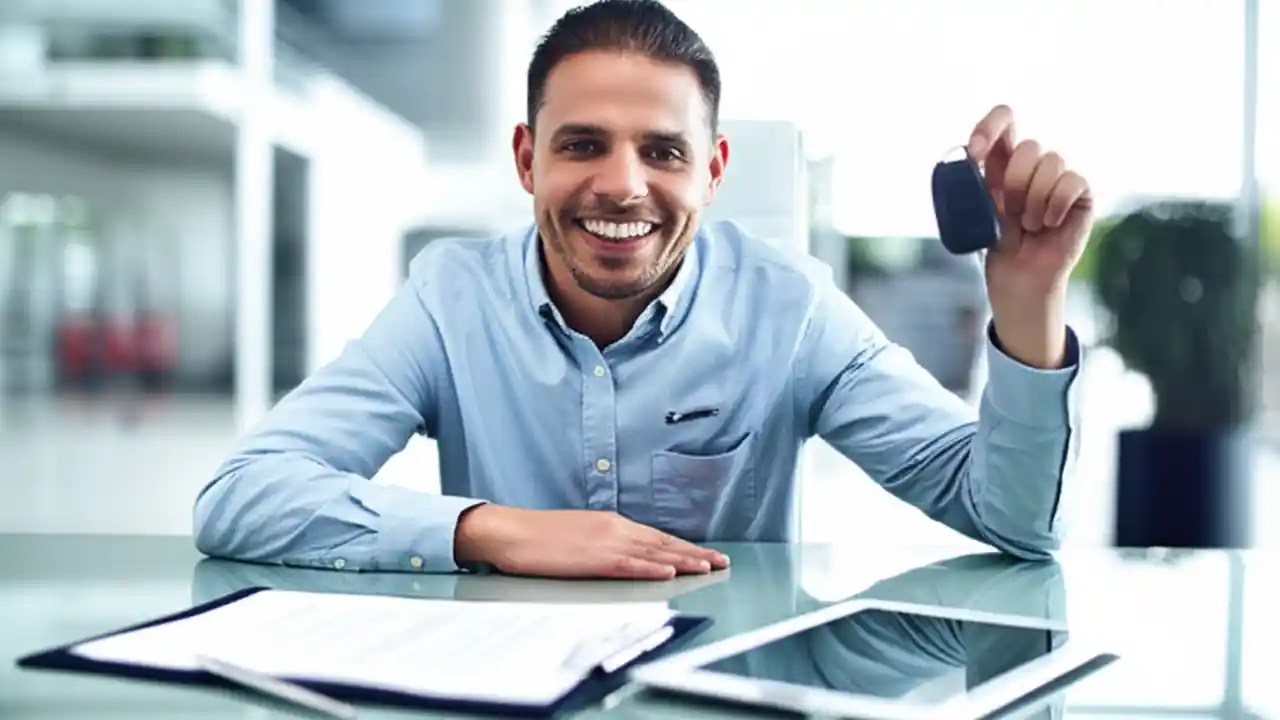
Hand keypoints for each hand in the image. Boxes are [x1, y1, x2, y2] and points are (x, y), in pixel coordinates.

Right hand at [453, 505, 729, 579]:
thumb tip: (623, 554)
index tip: (705, 554)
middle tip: (721, 562)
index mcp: (611, 523)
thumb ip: (603, 542)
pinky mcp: (593, 558)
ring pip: (654, 553)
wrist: (512, 532)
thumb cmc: (540, 537)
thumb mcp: (579, 534)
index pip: (656, 537)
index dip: (683, 546)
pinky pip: (629, 565)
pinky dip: (652, 567)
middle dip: (694, 553)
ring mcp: (606, 543)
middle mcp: (615, 529)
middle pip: (663, 543)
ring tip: (708, 567)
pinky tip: (669, 572)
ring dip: (684, 561)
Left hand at [967, 105, 1091, 367]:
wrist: (1018, 277)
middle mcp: (1033, 164)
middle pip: (1028, 146)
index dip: (991, 126)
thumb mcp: (978, 207)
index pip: (1004, 121)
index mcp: (1004, 160)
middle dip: (1013, 183)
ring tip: (1029, 224)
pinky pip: (1071, 181)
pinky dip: (1055, 205)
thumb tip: (968, 154)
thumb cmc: (997, 242)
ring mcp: (1059, 177)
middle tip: (1010, 213)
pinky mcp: (1080, 194)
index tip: (975, 151)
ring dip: (1034, 199)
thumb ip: (974, 178)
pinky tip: (1049, 224)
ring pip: (1051, 162)